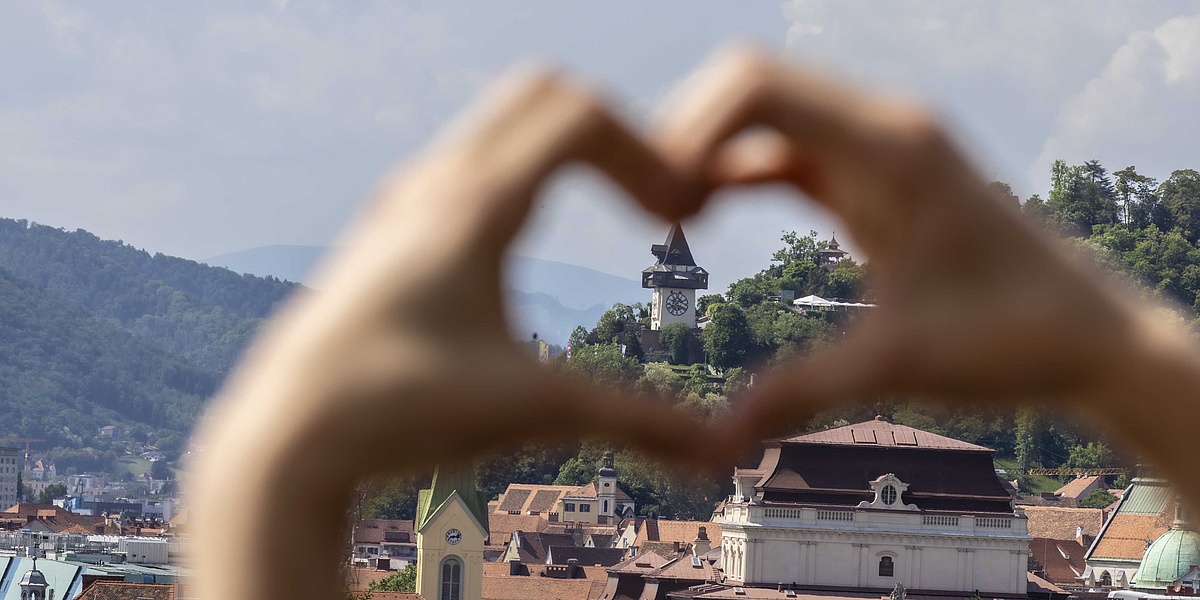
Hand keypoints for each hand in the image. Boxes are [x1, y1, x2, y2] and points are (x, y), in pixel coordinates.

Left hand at [187, 68, 711, 599]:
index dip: (647, 151)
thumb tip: (724, 450)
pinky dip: (516, 174)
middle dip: (613, 135)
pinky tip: (522, 242)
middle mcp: (433, 185)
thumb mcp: (533, 411)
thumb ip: (637, 423)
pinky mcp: (386, 233)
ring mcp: (402, 204)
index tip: (671, 220)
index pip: (580, 112)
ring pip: (497, 125)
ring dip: (562, 151)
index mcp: (474, 205)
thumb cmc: (398, 415)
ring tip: (605, 211)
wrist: (284, 444)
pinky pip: (464, 162)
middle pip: (542, 93)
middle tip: (648, 201)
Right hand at [654, 47, 1171, 448]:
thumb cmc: (1015, 341)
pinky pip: (785, 149)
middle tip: (649, 210)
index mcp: (891, 148)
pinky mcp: (874, 176)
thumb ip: (797, 393)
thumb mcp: (897, 367)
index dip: (689, 130)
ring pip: (764, 112)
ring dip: (707, 148)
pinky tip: (703, 211)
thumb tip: (709, 442)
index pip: (760, 87)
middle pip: (751, 83)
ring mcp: (878, 148)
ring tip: (665, 214)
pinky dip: (736, 168)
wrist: (1091, 338)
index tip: (661, 204)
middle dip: (686, 133)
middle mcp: (882, 128)